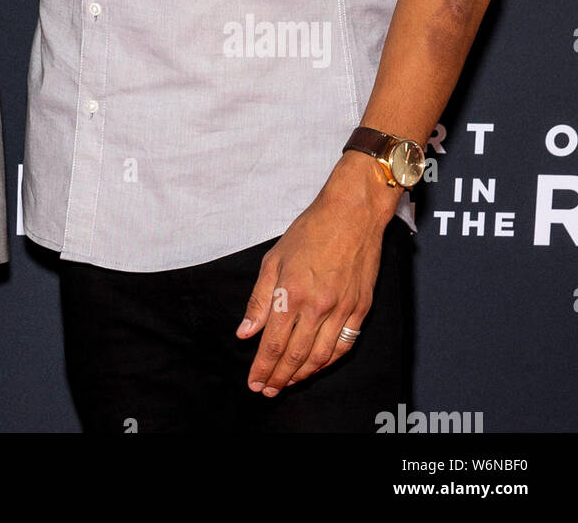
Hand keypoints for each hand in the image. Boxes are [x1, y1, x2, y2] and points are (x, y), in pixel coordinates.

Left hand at [236, 155, 397, 395]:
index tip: (254, 382)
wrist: (351, 214)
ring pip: (319, 357)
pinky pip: (343, 346)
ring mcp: (341, 310)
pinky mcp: (360, 309)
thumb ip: (259, 300)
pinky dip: (328, 362)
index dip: (262, 367)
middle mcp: (317, 307)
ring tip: (287, 383)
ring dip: (301, 375)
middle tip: (266, 390)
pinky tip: (316, 366)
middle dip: (278, 377)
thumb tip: (245, 332)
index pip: (272, 343)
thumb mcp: (273, 259)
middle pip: (295, 356)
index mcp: (291, 293)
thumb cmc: (310, 231)